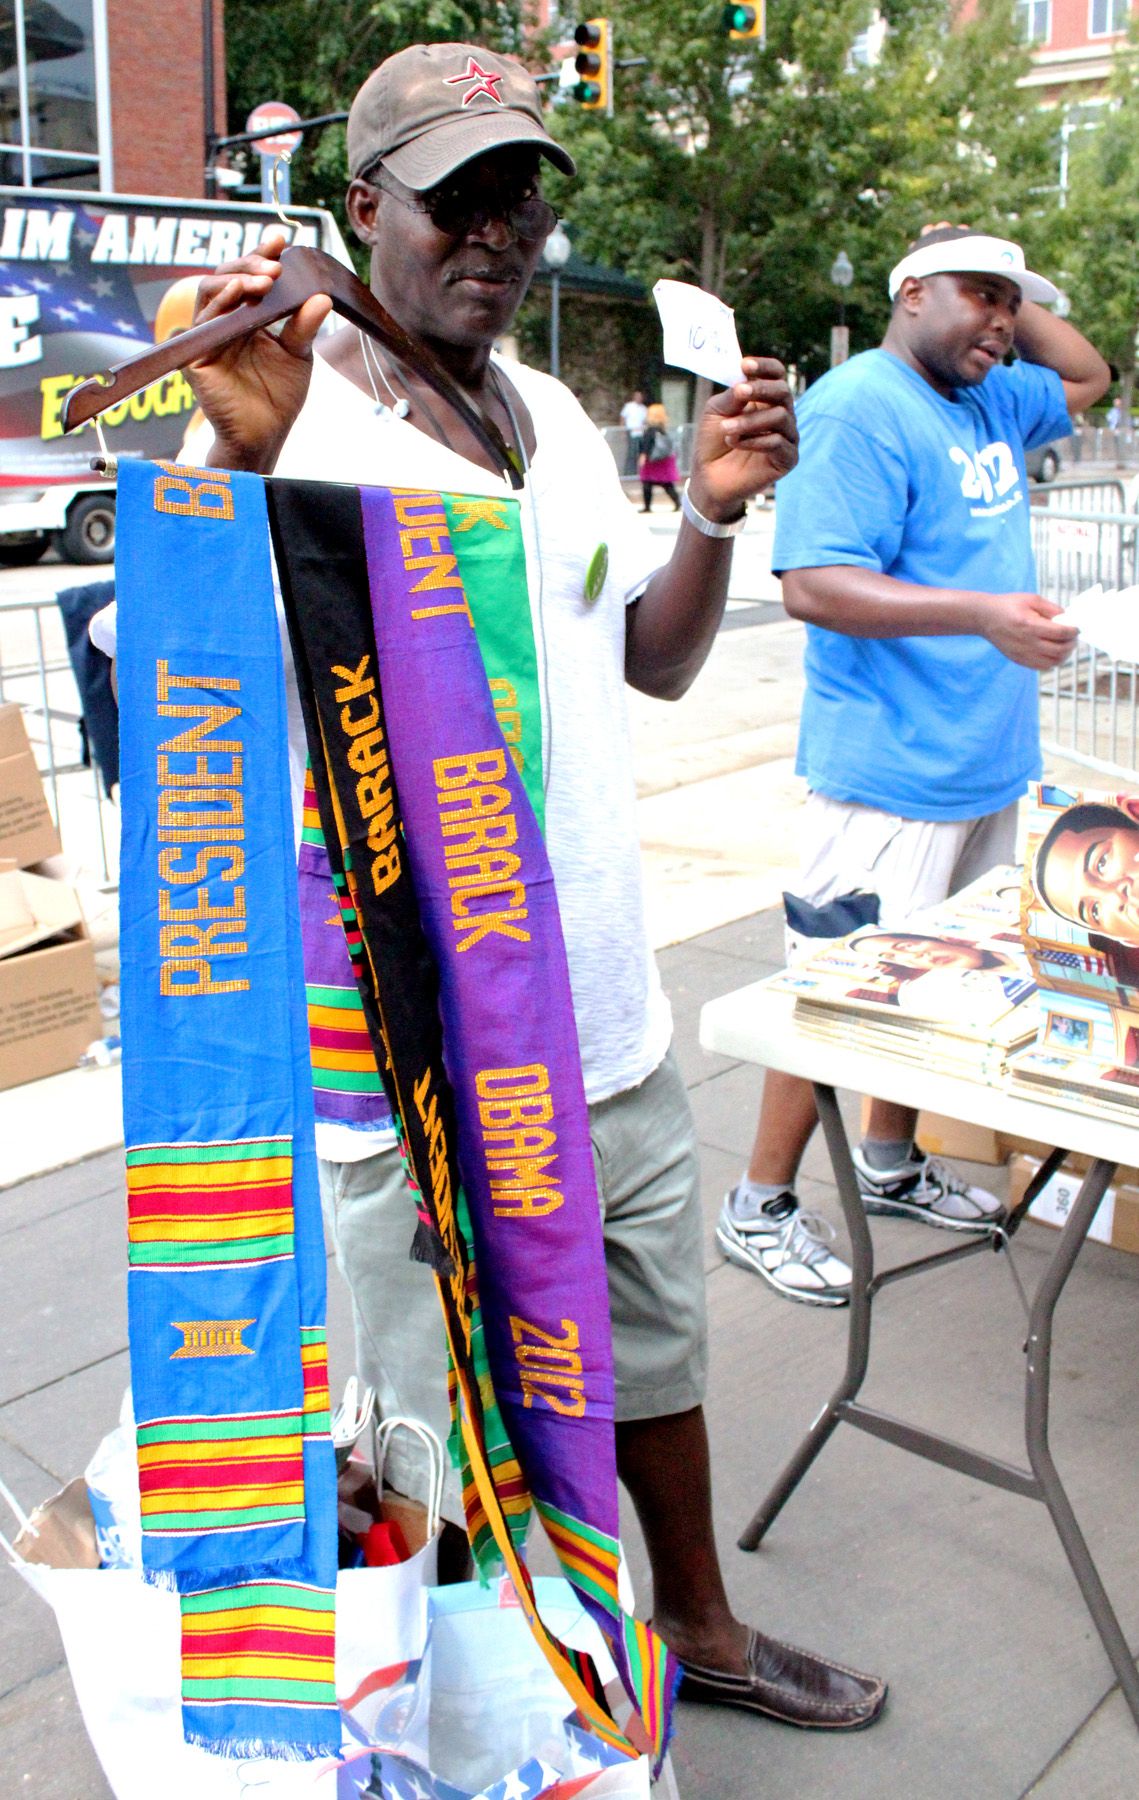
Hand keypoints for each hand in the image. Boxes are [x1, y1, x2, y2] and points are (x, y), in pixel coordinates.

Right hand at [188, 229, 331, 471]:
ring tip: (264, 280)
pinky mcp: (195, 356)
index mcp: (247, 316)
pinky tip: (237, 294)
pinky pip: (200, 323)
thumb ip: (304, 325)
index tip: (281, 238)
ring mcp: (207, 337)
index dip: (261, 255)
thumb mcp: (298, 355)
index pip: (249, 276)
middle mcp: (224, 321)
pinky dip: (218, 304)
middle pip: (227, 276)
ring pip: (210, 291)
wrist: (266, 435)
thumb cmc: (279, 396)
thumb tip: (322, 295)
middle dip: (251, 265)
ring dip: (236, 279)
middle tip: (276, 267)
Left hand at [687, 357, 797, 521]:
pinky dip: (754, 441)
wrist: (709, 478)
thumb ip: (731, 396)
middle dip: (760, 389)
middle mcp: (781, 415)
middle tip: (739, 392)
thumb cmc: (713, 442)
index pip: (776, 375)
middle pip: (783, 391)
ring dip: (750, 420)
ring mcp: (787, 437)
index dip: (764, 367)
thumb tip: (744, 383)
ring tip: (727, 429)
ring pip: (780, 416)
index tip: (744, 365)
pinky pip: (778, 442)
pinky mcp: (788, 459)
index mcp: (765, 400)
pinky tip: (736, 444)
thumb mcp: (716, 412)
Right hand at [979, 592, 1077, 669]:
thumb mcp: (1032, 599)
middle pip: (1060, 650)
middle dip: (1072, 644)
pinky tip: (1054, 652)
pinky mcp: (1019, 660)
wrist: (985, 617)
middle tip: (1074, 637)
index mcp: (1030, 625)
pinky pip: (1043, 667)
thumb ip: (1052, 609)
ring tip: (1066, 646)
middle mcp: (1027, 643)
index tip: (1078, 628)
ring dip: (1064, 655)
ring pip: (1053, 662)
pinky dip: (1053, 661)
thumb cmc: (1009, 605)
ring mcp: (1023, 654)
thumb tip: (1069, 620)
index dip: (1074, 631)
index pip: (1061, 633)